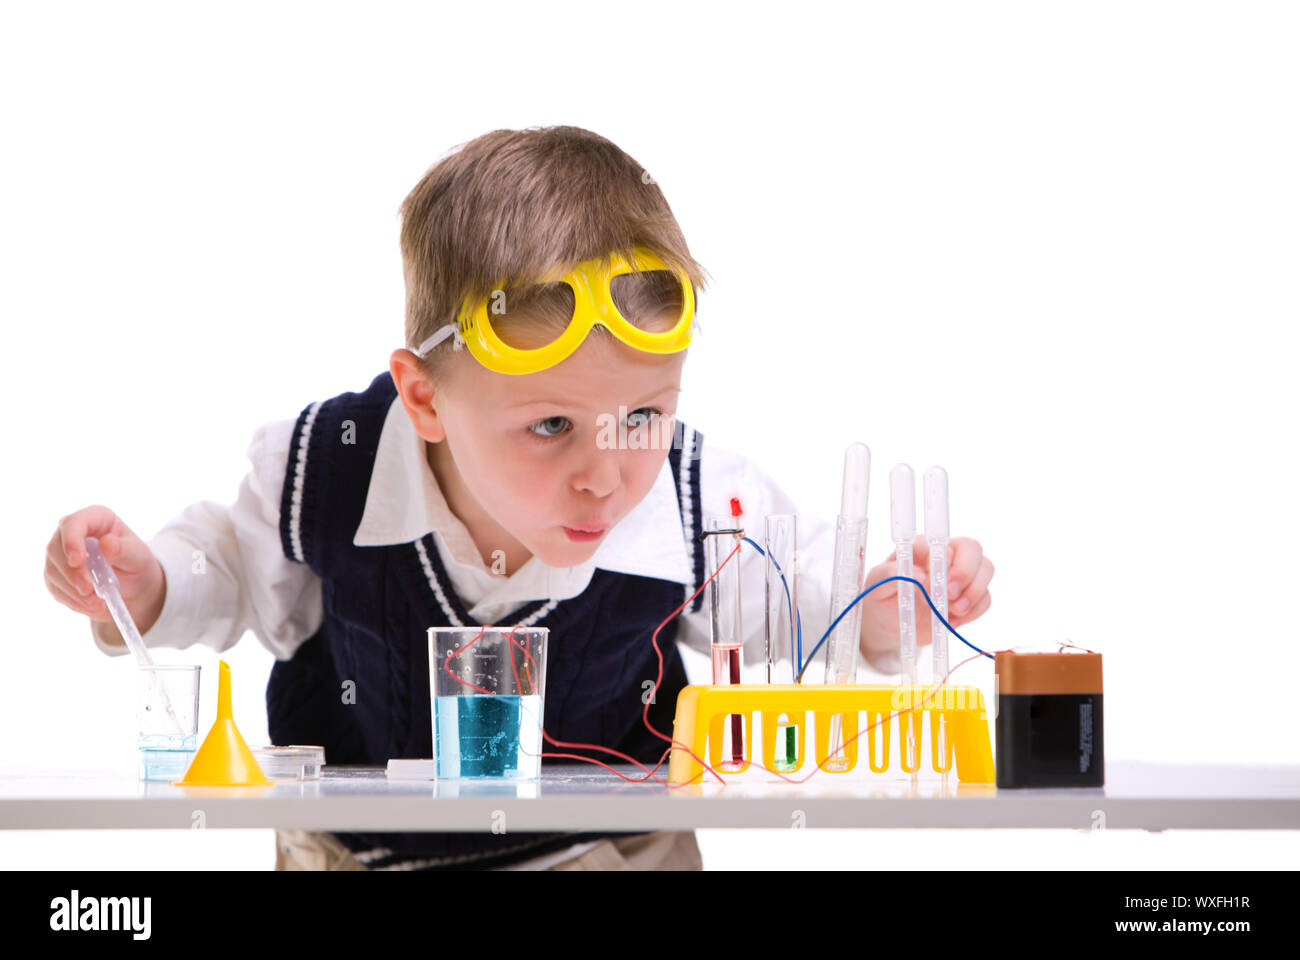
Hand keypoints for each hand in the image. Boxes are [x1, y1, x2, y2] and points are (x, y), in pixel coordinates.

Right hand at [45, 505, 165, 634]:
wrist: (133, 585)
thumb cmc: (136, 563)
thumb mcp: (138, 556)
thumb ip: (124, 550)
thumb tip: (106, 543)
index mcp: (95, 519)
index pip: (74, 523)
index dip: (71, 540)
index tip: (77, 561)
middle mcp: (72, 533)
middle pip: (56, 548)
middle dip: (72, 573)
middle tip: (90, 591)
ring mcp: (60, 554)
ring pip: (53, 570)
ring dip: (73, 591)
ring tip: (98, 603)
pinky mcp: (56, 576)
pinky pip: (56, 588)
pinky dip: (73, 600)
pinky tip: (91, 605)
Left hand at [859, 535, 992, 660]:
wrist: (888, 625)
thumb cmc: (881, 597)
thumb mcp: (876, 584)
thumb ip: (891, 575)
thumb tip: (919, 574)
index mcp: (921, 547)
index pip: (942, 542)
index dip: (944, 561)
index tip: (931, 583)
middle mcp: (945, 557)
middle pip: (973, 548)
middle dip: (966, 572)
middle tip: (950, 595)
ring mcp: (961, 576)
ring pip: (986, 570)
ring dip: (974, 592)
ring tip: (954, 610)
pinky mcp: (968, 598)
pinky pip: (986, 598)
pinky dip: (974, 611)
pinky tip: (952, 621)